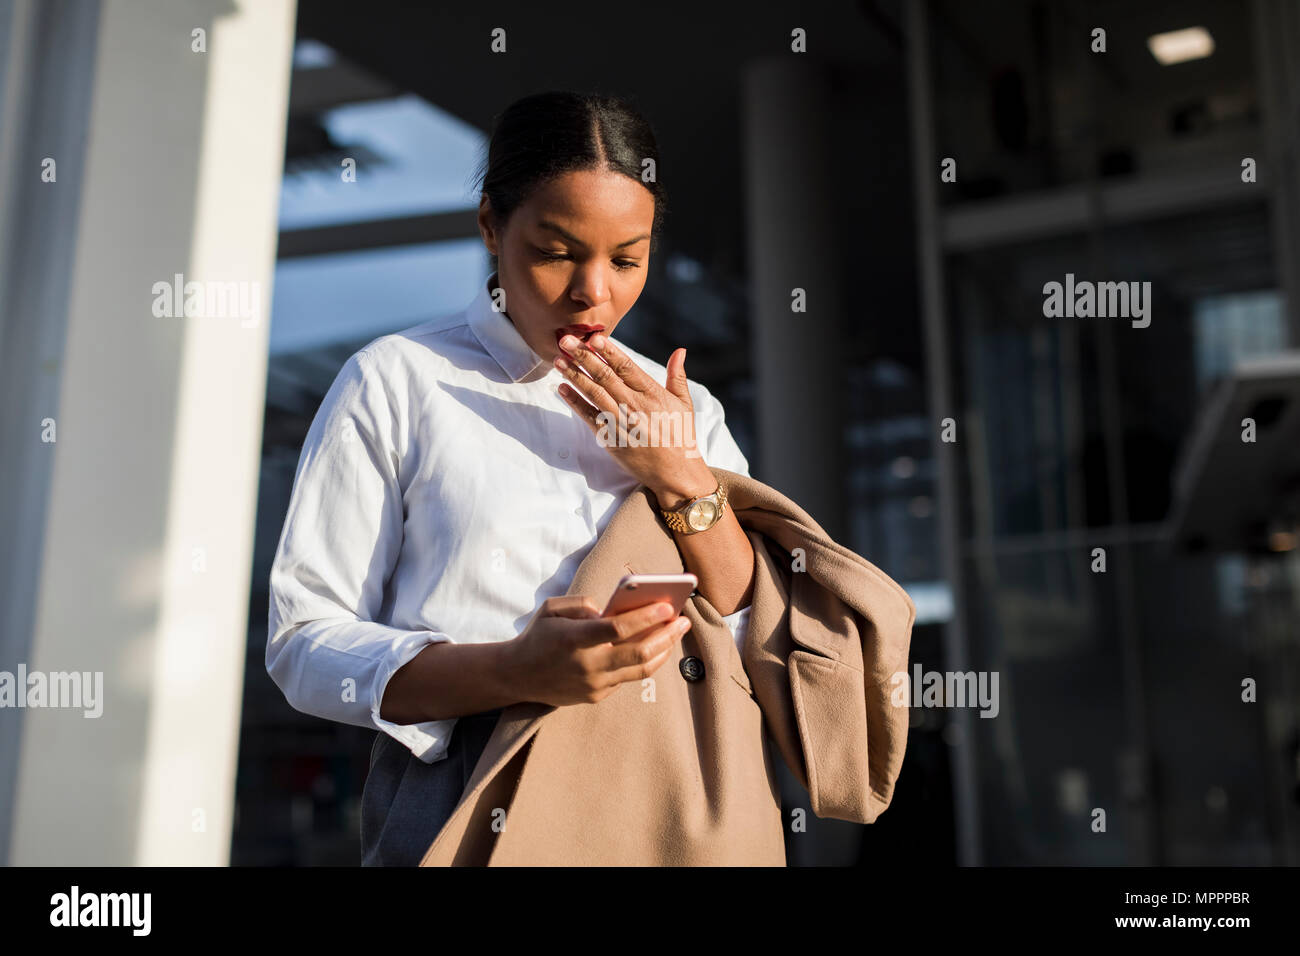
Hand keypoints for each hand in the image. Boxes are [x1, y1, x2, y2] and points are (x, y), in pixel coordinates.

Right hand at [504, 595, 691, 706]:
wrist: (517, 676)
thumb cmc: (538, 635)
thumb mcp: (552, 609)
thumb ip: (583, 604)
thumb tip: (612, 610)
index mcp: (575, 639)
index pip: (618, 628)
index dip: (646, 617)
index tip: (667, 605)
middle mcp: (587, 665)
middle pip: (638, 653)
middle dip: (666, 635)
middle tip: (683, 620)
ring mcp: (594, 685)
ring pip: (640, 670)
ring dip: (663, 651)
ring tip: (676, 633)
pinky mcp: (597, 697)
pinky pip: (627, 678)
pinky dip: (645, 661)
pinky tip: (656, 647)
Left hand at [554, 334, 715, 506]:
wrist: (675, 472)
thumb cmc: (680, 436)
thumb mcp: (684, 403)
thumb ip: (677, 376)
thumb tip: (680, 350)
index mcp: (652, 393)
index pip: (626, 367)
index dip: (609, 351)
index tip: (594, 337)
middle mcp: (635, 405)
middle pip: (605, 376)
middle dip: (584, 357)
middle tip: (567, 341)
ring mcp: (620, 422)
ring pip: (593, 393)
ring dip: (574, 375)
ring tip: (559, 360)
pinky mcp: (610, 438)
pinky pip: (588, 416)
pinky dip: (574, 402)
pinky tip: (562, 389)